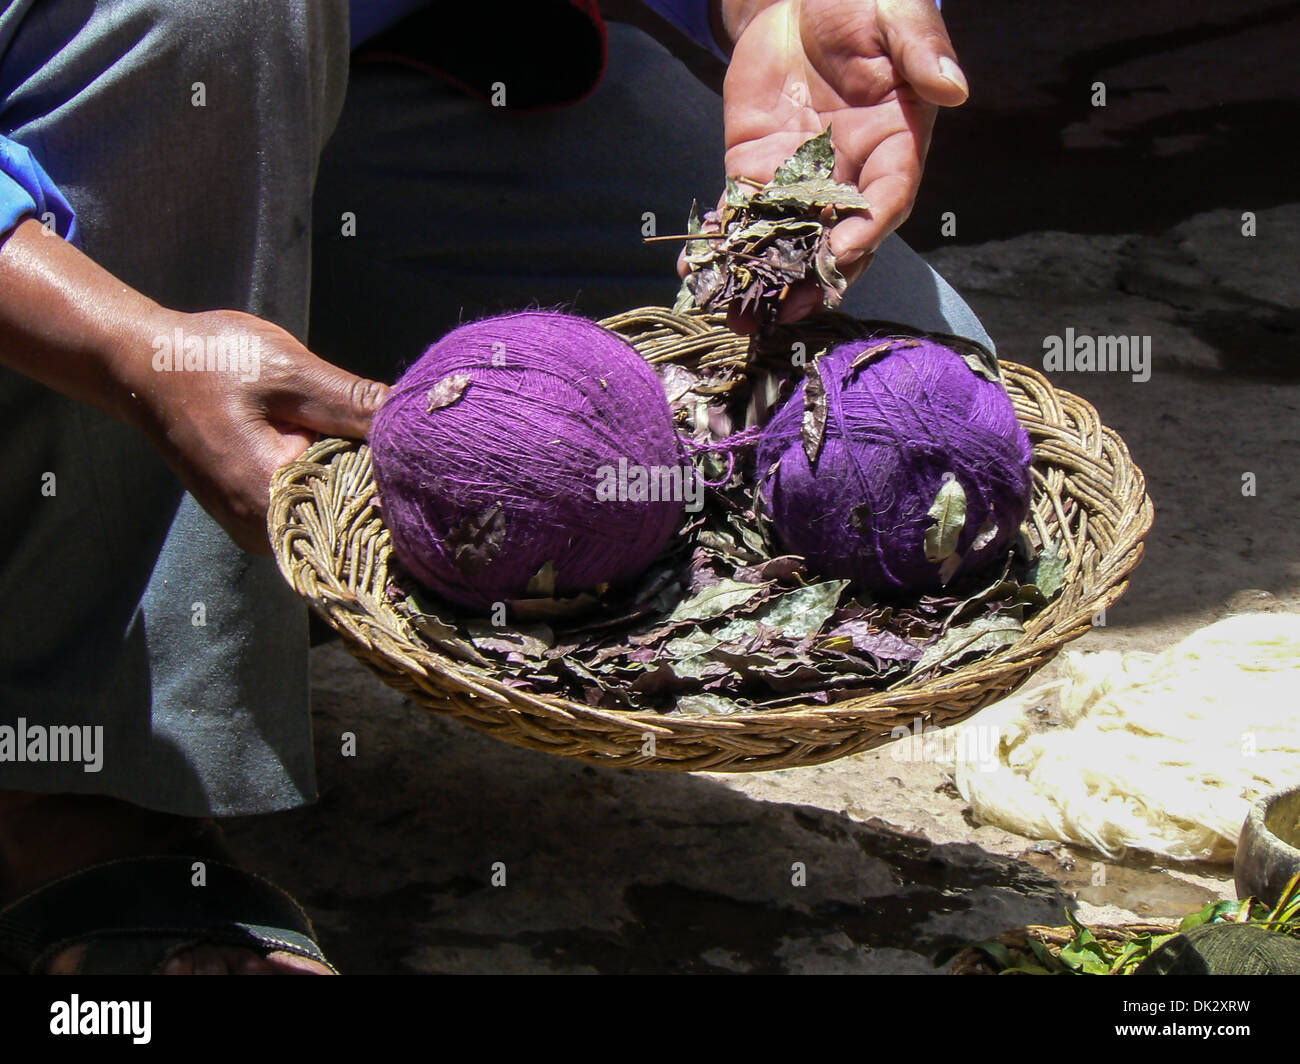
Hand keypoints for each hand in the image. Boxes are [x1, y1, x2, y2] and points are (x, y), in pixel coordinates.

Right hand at [118, 308, 388, 553]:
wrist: (142, 364)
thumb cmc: (208, 361)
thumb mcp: (287, 371)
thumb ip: (352, 400)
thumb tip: (411, 418)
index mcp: (270, 498)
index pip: (360, 515)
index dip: (398, 488)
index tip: (426, 460)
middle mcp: (262, 529)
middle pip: (348, 522)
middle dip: (381, 486)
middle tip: (414, 449)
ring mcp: (256, 527)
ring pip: (330, 516)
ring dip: (356, 485)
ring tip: (381, 448)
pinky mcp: (254, 515)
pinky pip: (309, 508)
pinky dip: (332, 484)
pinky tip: (349, 455)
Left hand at [686, 0, 968, 331]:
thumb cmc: (859, 2)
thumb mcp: (896, 14)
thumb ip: (921, 49)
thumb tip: (953, 85)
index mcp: (894, 146)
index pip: (888, 199)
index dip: (868, 228)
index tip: (844, 252)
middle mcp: (848, 175)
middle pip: (836, 237)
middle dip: (814, 276)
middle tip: (791, 309)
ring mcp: (799, 180)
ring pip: (786, 239)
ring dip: (763, 279)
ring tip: (739, 314)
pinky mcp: (755, 171)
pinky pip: (739, 214)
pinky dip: (720, 244)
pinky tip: (698, 274)